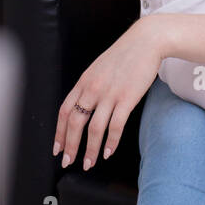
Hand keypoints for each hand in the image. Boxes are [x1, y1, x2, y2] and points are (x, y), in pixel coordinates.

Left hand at [52, 17, 162, 170]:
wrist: (146, 41)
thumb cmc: (125, 54)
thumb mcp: (99, 68)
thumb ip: (90, 86)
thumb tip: (83, 105)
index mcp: (84, 81)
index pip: (64, 111)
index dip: (59, 133)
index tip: (57, 148)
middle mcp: (93, 88)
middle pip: (75, 123)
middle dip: (70, 146)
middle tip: (68, 161)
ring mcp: (110, 94)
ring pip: (94, 129)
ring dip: (90, 150)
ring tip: (89, 163)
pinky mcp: (127, 98)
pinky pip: (115, 126)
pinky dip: (111, 142)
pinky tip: (108, 152)